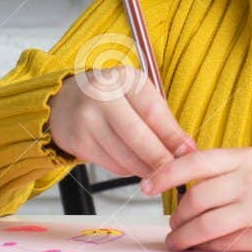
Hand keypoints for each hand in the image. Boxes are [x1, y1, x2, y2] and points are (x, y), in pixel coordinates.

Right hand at [46, 68, 197, 178]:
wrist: (63, 102)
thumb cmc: (109, 98)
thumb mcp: (136, 96)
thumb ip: (162, 119)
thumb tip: (187, 148)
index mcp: (124, 79)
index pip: (153, 112)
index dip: (173, 136)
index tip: (188, 152)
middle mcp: (102, 96)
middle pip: (138, 136)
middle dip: (161, 159)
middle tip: (176, 172)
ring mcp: (87, 119)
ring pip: (125, 155)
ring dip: (146, 169)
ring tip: (158, 172)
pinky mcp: (78, 142)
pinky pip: (112, 164)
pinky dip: (128, 170)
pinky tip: (133, 165)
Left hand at [139, 147, 251, 251]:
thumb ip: (228, 170)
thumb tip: (186, 183)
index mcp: (247, 157)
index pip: (194, 163)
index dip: (164, 174)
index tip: (146, 185)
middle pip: (195, 200)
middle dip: (176, 217)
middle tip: (172, 226)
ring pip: (205, 226)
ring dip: (185, 237)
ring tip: (180, 242)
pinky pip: (224, 245)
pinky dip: (208, 249)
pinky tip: (206, 248)